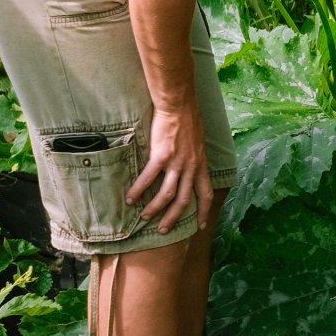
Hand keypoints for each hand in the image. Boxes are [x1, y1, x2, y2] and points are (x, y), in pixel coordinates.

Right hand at [127, 105, 208, 233]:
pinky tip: (130, 198)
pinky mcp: (162, 155)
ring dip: (155, 208)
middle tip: (163, 230)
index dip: (203, 211)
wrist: (179, 104)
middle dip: (174, 217)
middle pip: (184, 200)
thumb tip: (189, 168)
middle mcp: (191, 166)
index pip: (206, 193)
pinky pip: (149, 178)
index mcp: (201, 164)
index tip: (199, 226)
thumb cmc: (187, 120)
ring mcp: (177, 162)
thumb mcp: (198, 143)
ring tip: (144, 218)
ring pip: (167, 194)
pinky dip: (139, 190)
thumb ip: (194, 158)